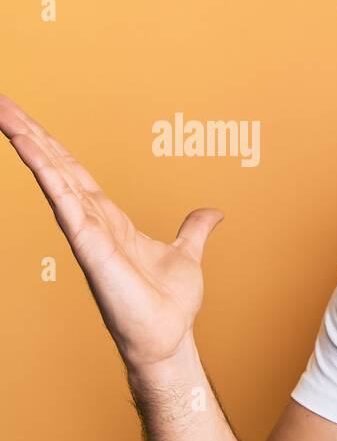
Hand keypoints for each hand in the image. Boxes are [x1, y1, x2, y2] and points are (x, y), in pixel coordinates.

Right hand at [1, 95, 224, 369]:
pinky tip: (30, 150)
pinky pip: (65, 205)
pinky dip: (49, 176)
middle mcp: (92, 222)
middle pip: (57, 167)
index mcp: (110, 219)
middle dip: (30, 133)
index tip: (26, 118)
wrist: (169, 339)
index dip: (52, 144)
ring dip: (30, 145)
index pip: (75, 172)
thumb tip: (213, 213)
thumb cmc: (170, 304)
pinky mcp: (90, 248)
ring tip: (5, 114)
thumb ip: (193, 230)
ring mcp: (87, 234)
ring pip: (54, 179)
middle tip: (1, 101)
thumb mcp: (186, 254)